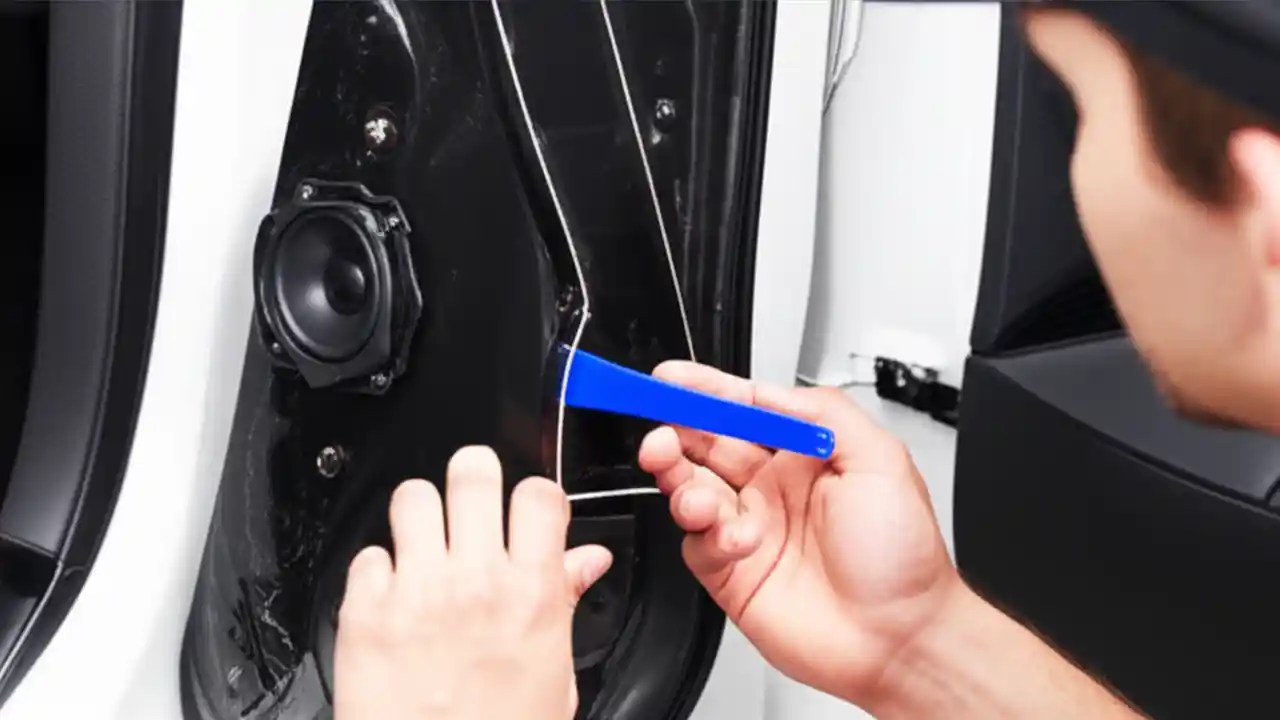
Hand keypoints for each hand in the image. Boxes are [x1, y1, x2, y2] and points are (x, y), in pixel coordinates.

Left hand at [334, 446, 612, 719]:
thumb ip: (565, 601)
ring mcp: (415, 591)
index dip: (533, 496)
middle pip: (473, 472)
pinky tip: (392, 596)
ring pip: (412, 496)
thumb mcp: (556, 676)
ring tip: (425, 544)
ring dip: (421, 515)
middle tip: (471, 502)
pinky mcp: (364, 612)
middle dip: (475, 477)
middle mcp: (474, 580)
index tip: (526, 511)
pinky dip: (378, 570)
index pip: (539, 494)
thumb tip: (588, 560)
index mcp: (531, 593)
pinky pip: (367, 555)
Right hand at [638, 363, 958, 707]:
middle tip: (660, 429)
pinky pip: (697, 544)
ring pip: (690, 491)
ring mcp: (750, 530)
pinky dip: (708, 536)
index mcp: (803, 454)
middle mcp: (772, 489)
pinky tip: (737, 540)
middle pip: (705, 445)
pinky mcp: (732, 575)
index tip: (673, 381)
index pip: (743, 410)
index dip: (705, 392)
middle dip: (675, 431)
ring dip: (680, 482)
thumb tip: (765, 390)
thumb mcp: (880, 459)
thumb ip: (823, 413)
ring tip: (693, 493)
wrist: (900, 637)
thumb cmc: (903, 555)